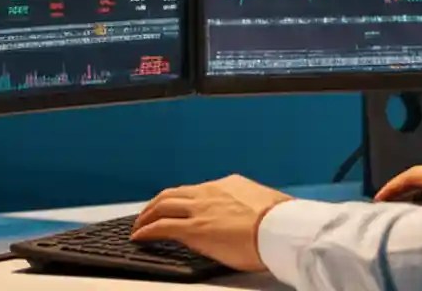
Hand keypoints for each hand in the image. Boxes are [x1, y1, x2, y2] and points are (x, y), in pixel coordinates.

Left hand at [131, 174, 293, 272]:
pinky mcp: (194, 230)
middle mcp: (210, 192)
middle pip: (174, 193)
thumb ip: (256, 207)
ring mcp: (200, 209)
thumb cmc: (282, 221)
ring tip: (140, 224)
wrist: (280, 228)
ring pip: (162, 205)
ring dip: (147, 214)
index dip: (184, 199)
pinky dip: (146, 230)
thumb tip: (263, 215)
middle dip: (158, 203)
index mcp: (230, 185)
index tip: (179, 206)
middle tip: (149, 213)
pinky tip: (139, 236)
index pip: (198, 190)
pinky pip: (161, 227)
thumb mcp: (268, 205)